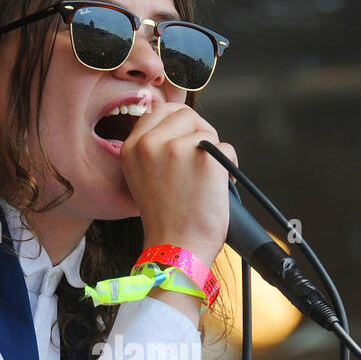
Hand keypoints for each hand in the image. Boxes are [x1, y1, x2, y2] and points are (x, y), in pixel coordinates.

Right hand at [118, 101, 236, 271]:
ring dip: (213, 153)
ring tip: (204, 182)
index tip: (186, 137)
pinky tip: (215, 189)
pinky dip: (228, 168)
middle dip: (198, 132)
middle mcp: (151, 143)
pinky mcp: (204, 157)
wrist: (176, 249)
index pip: (159, 110)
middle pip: (187, 114)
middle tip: (198, 162)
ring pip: (208, 132)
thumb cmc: (165, 220)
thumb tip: (181, 126)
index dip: (178, 122)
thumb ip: (154, 148)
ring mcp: (178, 148)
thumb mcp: (142, 177)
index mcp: (132, 147)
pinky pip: (226, 148)